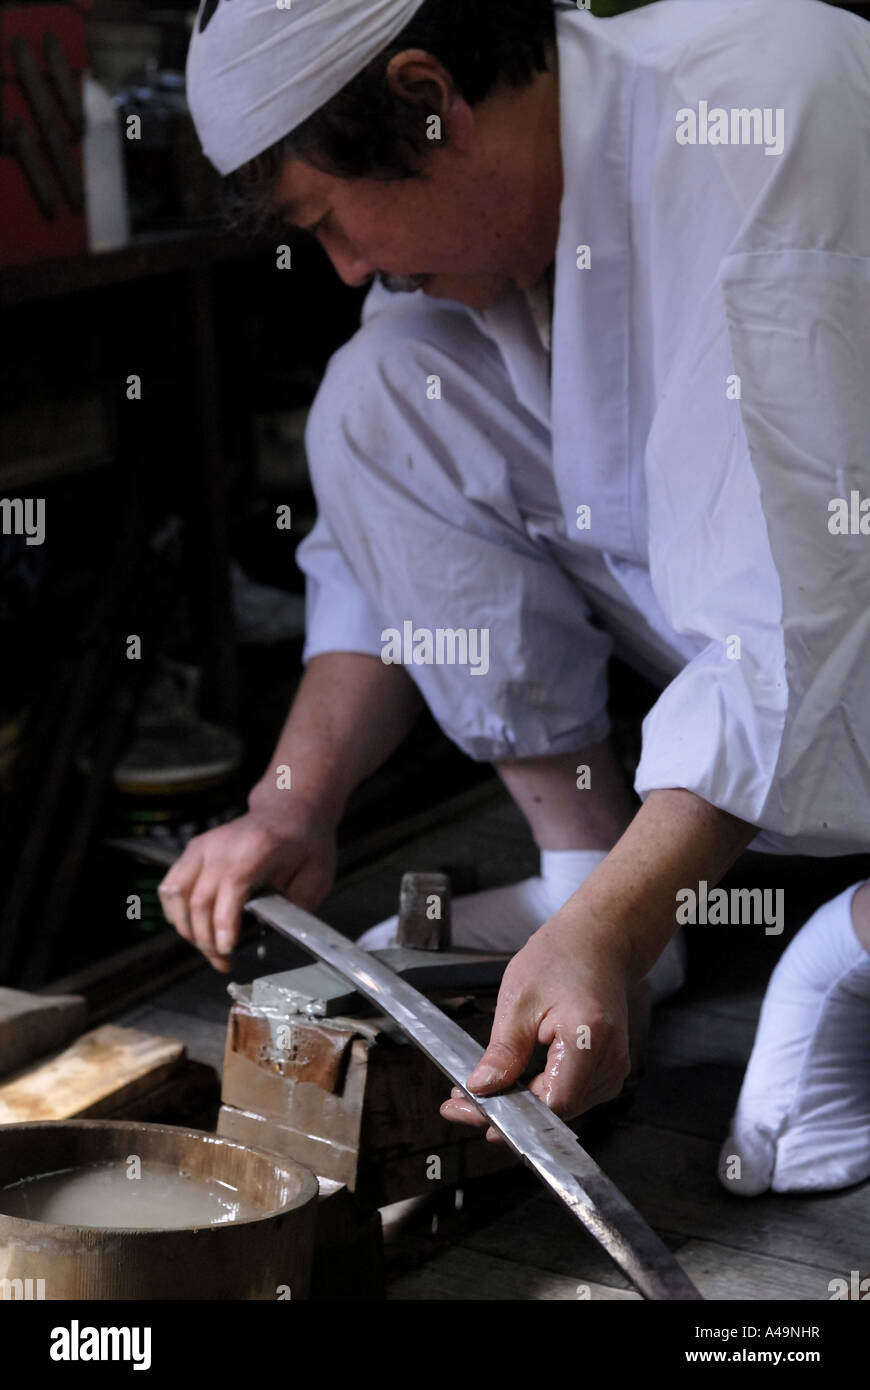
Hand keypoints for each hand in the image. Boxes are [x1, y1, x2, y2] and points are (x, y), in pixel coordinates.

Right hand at [156, 806, 336, 971]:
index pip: (232, 886)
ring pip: (177, 894)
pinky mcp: (193, 849)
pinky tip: (191, 928)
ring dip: (188, 929)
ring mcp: (204, 845)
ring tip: (208, 949)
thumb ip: (297, 905)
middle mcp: (224, 844)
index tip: (226, 950)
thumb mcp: (317, 874)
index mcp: (260, 848)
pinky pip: (171, 886)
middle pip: (200, 898)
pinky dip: (175, 912)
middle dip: (207, 939)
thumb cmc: (305, 843)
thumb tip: (273, 933)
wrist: (288, 811)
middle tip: (223, 963)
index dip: (224, 922)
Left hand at [439, 906, 631, 1138]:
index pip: (551, 1103)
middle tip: (459, 1103)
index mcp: (588, 1039)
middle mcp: (610, 1062)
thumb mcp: (519, 999)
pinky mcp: (608, 1071)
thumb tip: (482, 1089)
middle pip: (556, 1111)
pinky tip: (514, 1084)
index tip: (468, 1111)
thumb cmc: (561, 958)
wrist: (599, 942)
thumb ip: (503, 1051)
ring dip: (522, 1106)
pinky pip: (570, 1095)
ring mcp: (613, 1069)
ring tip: (481, 1091)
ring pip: (562, 1109)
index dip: (509, 1115)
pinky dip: (540, 1094)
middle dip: (507, 1111)